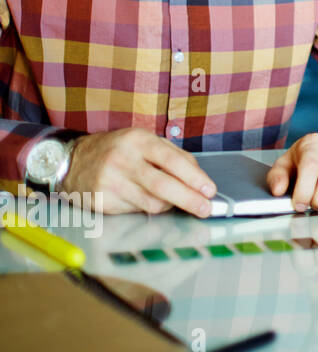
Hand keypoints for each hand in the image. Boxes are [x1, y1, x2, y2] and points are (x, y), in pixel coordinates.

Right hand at [60, 127, 216, 216]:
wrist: (72, 161)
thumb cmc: (118, 150)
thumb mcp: (144, 141)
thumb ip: (173, 155)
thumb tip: (199, 177)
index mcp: (138, 140)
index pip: (172, 160)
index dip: (194, 177)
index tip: (209, 190)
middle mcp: (123, 160)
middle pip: (163, 185)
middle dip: (189, 199)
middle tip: (205, 208)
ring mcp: (110, 182)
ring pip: (151, 203)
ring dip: (170, 206)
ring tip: (175, 201)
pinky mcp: (101, 201)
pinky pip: (135, 211)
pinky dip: (148, 208)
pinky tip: (147, 200)